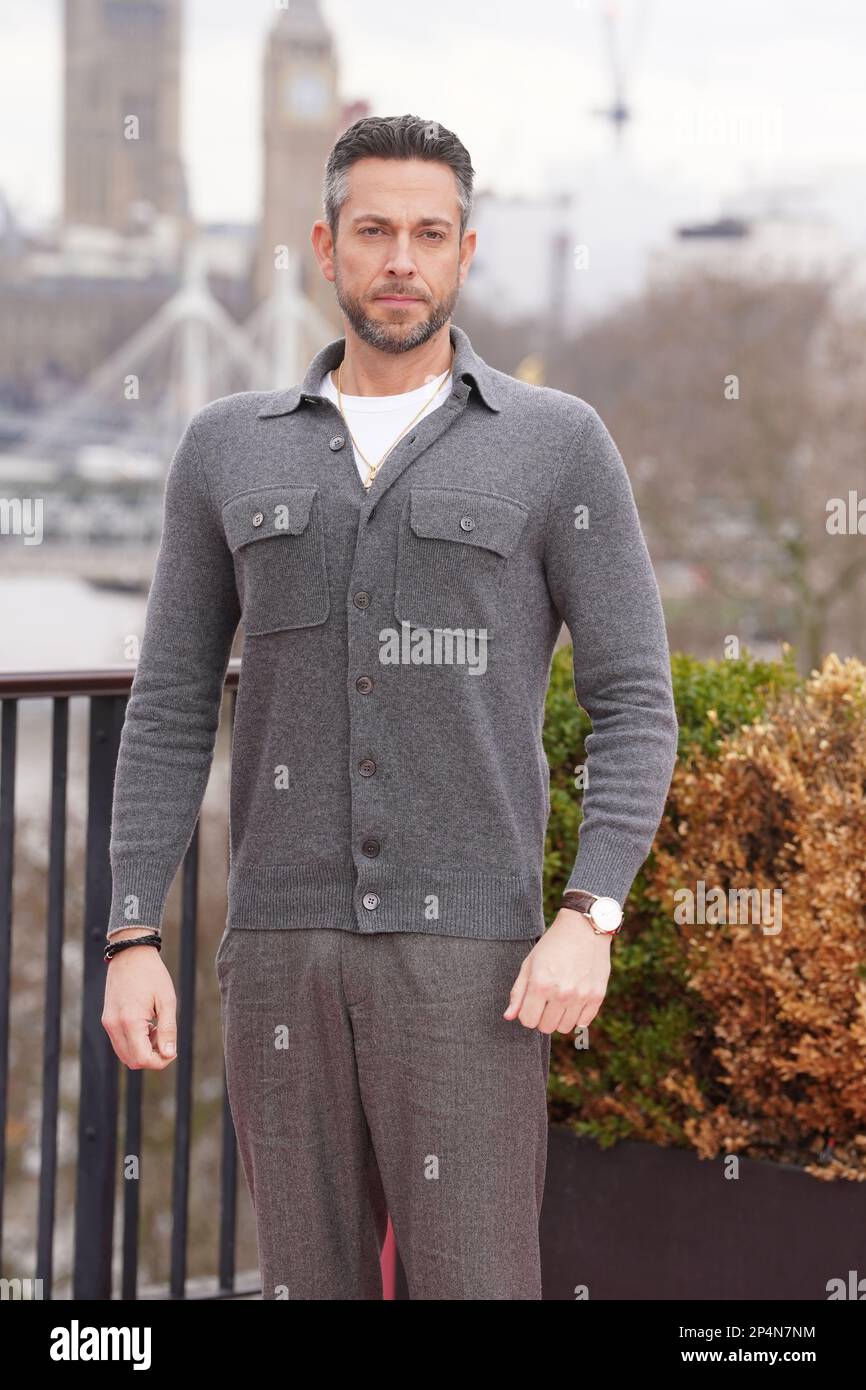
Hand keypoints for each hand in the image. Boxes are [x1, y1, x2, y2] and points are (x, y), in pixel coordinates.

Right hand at [102, 928, 176, 1068]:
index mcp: (130, 1021)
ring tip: (156, 1029)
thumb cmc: (152, 975)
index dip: (160, 1061)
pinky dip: (134, 1043)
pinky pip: (120, 1043)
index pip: (143, 1059)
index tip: (173, 1049)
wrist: (131, 954)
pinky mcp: (107, 1019)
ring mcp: (108, 1023)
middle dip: (152, 1058)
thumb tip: (169, 1054)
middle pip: (132, 1061)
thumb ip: (168, 1030)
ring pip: (124, 1055)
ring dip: (143, 1051)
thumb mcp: (167, 1001)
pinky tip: (146, 1025)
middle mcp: (114, 1026)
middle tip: (166, 1039)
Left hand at [503, 909, 612, 1033]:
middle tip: (546, 1000)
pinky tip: (574, 1000)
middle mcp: (561, 993)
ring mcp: (581, 996)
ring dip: (559, 1018)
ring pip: (564, 1029)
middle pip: (546, 1027)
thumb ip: (518, 992)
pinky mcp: (597, 996)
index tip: (531, 1003)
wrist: (584, 928)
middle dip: (542, 1017)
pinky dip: (576, 1016)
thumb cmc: (552, 945)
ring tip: (560, 1000)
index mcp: (540, 984)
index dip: (526, 1013)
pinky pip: (583, 1023)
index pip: (527, 1020)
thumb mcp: (529, 964)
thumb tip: (509, 1017)